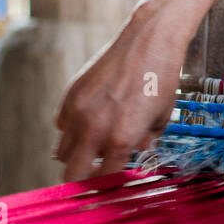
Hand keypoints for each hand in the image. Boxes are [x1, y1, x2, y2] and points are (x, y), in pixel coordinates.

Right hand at [53, 8, 185, 181]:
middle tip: (97, 171)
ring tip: (96, 143)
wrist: (149, 40)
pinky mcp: (70, 95)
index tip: (113, 183)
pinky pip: (61, 125)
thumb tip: (138, 151)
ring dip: (77, 153)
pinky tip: (90, 119)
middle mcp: (95, 129)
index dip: (110, 184)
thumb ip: (147, 140)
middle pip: (72, 174)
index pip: (106, 178)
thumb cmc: (161, 78)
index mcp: (121, 138)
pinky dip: (71, 129)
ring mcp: (78, 111)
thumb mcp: (163, 117)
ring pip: (62, 151)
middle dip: (85, 178)